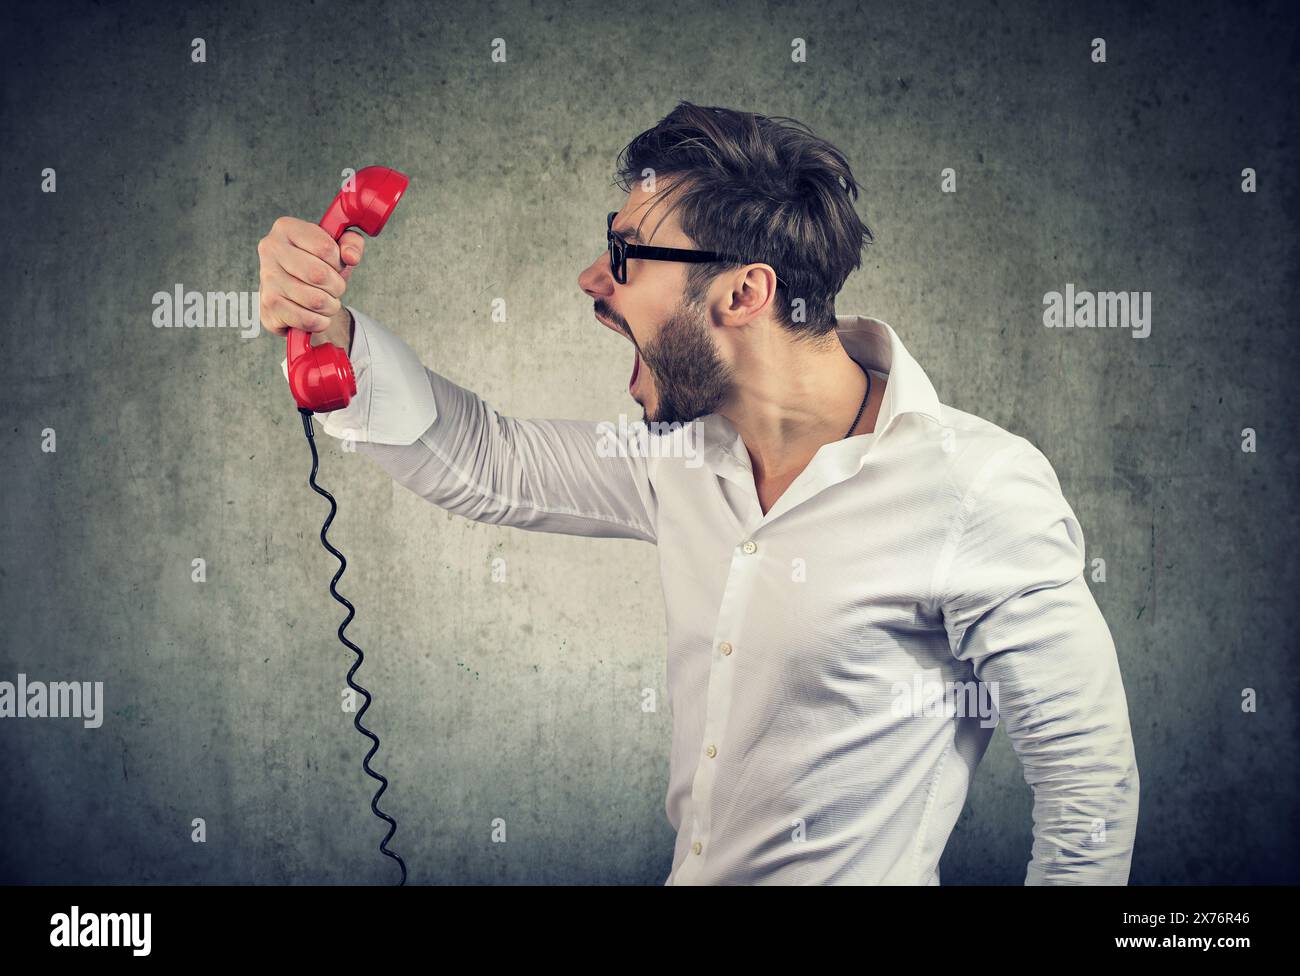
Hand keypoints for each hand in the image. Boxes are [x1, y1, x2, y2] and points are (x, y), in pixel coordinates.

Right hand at [257, 216, 365, 347]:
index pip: (326, 248)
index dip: (338, 262)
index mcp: (286, 228)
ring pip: (315, 300)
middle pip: (319, 274)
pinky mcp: (269, 306)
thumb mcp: (339, 248)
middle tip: (334, 287)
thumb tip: (351, 257)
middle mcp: (271, 249)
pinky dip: (320, 321)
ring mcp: (267, 278)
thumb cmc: (319, 266)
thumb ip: (352, 243)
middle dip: (336, 286)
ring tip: (326, 301)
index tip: (335, 265)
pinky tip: (316, 315)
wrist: (296, 294)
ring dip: (330, 306)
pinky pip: (307, 320)